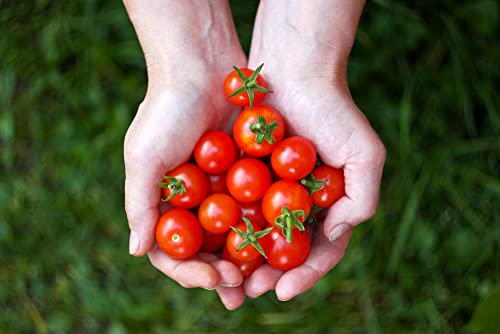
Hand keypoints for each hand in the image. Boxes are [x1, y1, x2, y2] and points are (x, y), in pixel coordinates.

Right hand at [123, 0, 248, 308]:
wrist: (202, 66)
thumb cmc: (166, 110)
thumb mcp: (144, 157)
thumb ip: (140, 204)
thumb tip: (136, 252)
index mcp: (163, 202)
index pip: (171, 251)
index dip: (190, 271)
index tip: (214, 277)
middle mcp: (191, 201)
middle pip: (204, 249)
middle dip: (220, 274)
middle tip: (241, 289)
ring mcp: (219, 189)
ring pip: (232, 234)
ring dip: (245, 259)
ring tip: (261, 280)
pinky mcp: (245, 173)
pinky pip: (255, 206)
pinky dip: (264, 226)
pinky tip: (278, 243)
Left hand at [239, 0, 384, 300]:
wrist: (294, 71)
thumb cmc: (333, 110)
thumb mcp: (365, 154)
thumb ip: (362, 198)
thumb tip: (335, 233)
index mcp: (330, 204)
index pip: (321, 249)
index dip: (305, 274)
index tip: (284, 291)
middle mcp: (302, 203)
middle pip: (287, 250)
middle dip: (271, 274)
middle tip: (251, 291)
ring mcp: (274, 191)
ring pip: (259, 235)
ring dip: (246, 260)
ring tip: (230, 279)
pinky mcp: (247, 176)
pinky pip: (237, 207)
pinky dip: (229, 228)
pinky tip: (214, 244)